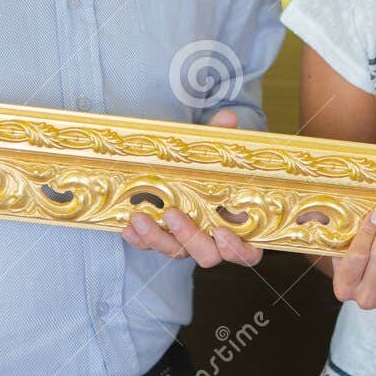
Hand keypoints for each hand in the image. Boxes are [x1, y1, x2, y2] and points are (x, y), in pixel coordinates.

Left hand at [119, 108, 261, 266]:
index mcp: (240, 223)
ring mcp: (188, 241)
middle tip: (172, 213)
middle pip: (208, 256)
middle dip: (189, 238)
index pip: (248, 252)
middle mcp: (214, 239)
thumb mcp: (219, 147)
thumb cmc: (215, 163)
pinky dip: (140, 239)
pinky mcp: (164, 238)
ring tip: (140, 216)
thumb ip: (225, 136)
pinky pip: (152, 246)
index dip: (237, 248)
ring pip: (176, 253)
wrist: (192, 167)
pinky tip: (127, 226)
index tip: (221, 231)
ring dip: (157, 238)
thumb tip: (228, 118)